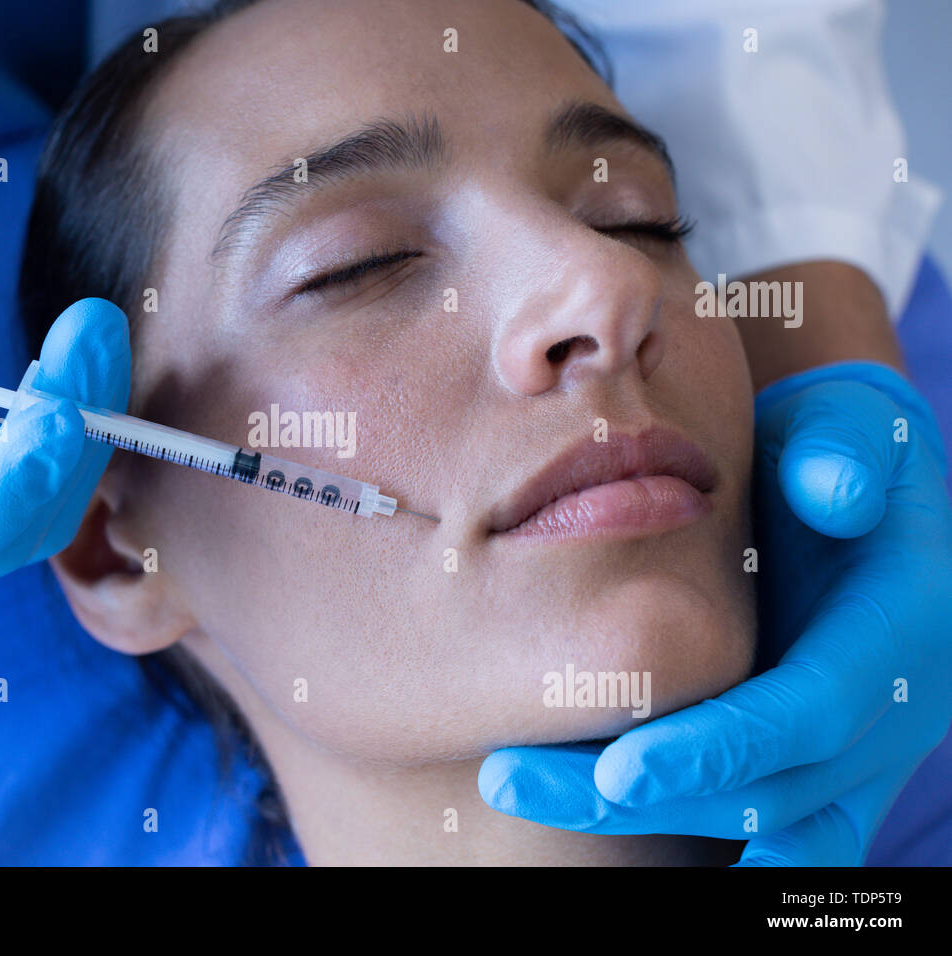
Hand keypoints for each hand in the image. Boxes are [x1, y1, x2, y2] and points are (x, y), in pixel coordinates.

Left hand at [479, 362, 951, 864]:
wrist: (854, 484)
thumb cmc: (840, 447)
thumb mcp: (852, 428)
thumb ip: (847, 451)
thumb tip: (832, 492)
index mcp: (901, 630)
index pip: (809, 715)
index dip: (718, 750)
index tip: (619, 773)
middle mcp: (890, 712)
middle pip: (768, 793)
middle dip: (642, 796)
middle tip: (514, 780)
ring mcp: (860, 752)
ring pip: (758, 826)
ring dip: (636, 821)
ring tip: (516, 785)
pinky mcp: (820, 767)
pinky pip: (764, 830)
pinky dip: (681, 830)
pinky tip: (582, 813)